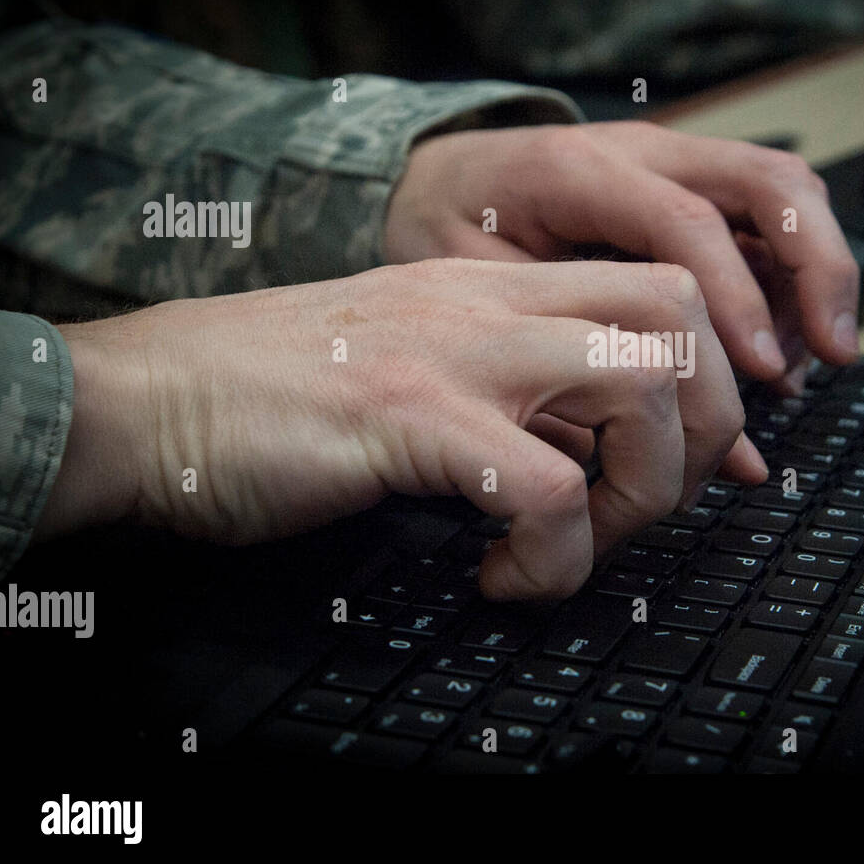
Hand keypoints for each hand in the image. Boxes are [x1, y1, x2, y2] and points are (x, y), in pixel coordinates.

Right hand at [36, 259, 766, 599]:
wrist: (154, 394)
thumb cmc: (281, 394)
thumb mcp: (424, 366)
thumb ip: (515, 390)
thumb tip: (599, 457)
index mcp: (499, 290)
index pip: (664, 287)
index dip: (710, 377)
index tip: (684, 461)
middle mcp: (492, 304)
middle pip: (681, 315)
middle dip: (705, 424)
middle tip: (642, 502)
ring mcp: (455, 351)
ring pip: (643, 387)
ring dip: (643, 490)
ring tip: (578, 542)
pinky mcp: (409, 416)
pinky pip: (548, 489)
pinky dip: (555, 557)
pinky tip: (504, 576)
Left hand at [384, 121, 859, 392]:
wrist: (432, 178)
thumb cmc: (447, 235)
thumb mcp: (480, 300)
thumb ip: (568, 367)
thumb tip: (647, 442)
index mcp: (580, 171)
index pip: (687, 223)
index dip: (736, 300)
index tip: (764, 372)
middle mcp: (640, 153)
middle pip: (769, 180)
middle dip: (820, 266)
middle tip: (835, 350)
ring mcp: (673, 163)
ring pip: (785, 187)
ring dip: (819, 271)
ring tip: (810, 360)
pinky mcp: (689, 186)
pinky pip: (767, 216)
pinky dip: (792, 278)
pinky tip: (780, 346)